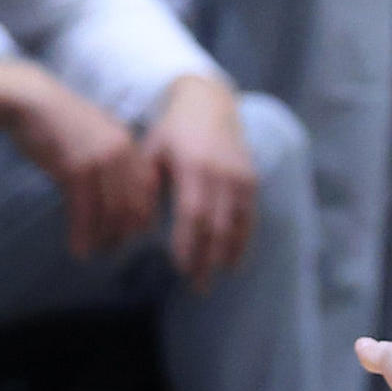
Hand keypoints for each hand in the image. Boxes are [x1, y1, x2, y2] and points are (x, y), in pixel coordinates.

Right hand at [0, 54, 158, 257]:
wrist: (32, 102)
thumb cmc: (61, 122)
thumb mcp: (99, 134)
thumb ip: (115, 161)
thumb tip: (120, 196)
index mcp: (129, 146)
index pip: (147, 191)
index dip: (143, 217)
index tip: (132, 234)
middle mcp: (120, 155)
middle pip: (133, 206)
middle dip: (124, 233)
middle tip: (112, 249)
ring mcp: (99, 162)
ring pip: (110, 213)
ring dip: (102, 238)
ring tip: (94, 252)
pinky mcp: (75, 170)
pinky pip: (83, 212)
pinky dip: (82, 234)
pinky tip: (78, 248)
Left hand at [144, 75, 258, 290]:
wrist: (209, 104)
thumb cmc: (171, 131)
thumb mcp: (149, 153)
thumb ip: (144, 188)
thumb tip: (139, 228)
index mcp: (193, 166)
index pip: (193, 214)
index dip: (189, 243)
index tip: (180, 267)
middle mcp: (222, 174)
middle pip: (218, 226)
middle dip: (208, 258)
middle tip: (198, 285)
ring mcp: (241, 178)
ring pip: (238, 225)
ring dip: (227, 254)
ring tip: (216, 277)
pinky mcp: (252, 181)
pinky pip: (250, 217)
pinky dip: (244, 241)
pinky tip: (235, 260)